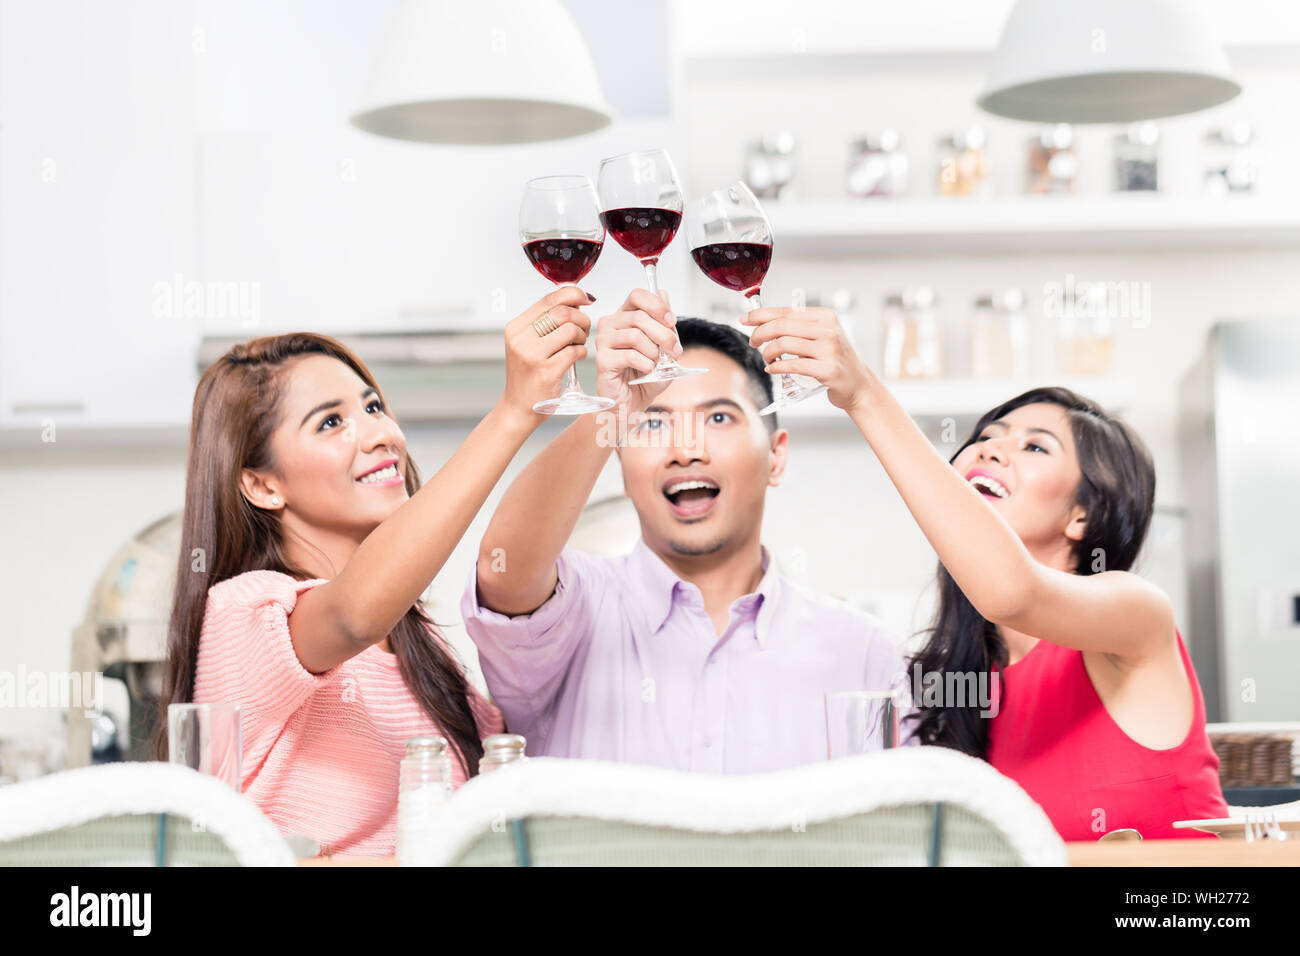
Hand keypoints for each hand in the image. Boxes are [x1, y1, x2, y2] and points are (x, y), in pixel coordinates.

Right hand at [501, 286, 594, 419]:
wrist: (519, 408)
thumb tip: (575, 298)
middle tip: (583, 329)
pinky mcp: (546, 371)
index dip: (572, 294)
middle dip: (581, 318)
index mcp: (515, 328)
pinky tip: (577, 356)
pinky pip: (574, 351)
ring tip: (579, 344)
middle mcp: (520, 339)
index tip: (585, 298)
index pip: (548, 300)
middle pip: (562, 312)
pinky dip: (582, 352)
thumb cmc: (528, 375)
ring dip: (582, 336)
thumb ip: (546, 321)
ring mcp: (532, 355)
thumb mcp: (528, 344)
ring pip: (570, 330)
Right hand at [593, 288, 681, 414]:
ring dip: (654, 352)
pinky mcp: (602, 359)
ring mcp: (603, 341)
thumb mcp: (664, 348)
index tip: (672, 321)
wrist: (633, 404)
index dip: (657, 305)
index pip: (637, 296)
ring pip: (635, 335)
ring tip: (655, 364)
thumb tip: (663, 293)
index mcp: (625, 316)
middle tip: (674, 351)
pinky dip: (645, 364)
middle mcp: (611, 324)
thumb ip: (664, 323)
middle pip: (640, 316)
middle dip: (663, 334)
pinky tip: (646, 370)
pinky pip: (630, 355)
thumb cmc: (645, 377)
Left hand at [741, 306, 871, 411]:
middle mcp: (828, 330)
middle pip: (781, 325)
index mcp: (825, 316)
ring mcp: (829, 350)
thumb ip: (799, 328)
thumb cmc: (835, 360)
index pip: (786, 311)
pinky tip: (772, 369)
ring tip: (767, 359)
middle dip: (760, 333)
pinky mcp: (827, 369)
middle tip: (753, 342)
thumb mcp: (822, 336)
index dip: (761, 314)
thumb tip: (764, 322)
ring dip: (767, 352)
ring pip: (783, 344)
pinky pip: (792, 365)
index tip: (745, 319)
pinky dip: (776, 368)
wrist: (858, 384)